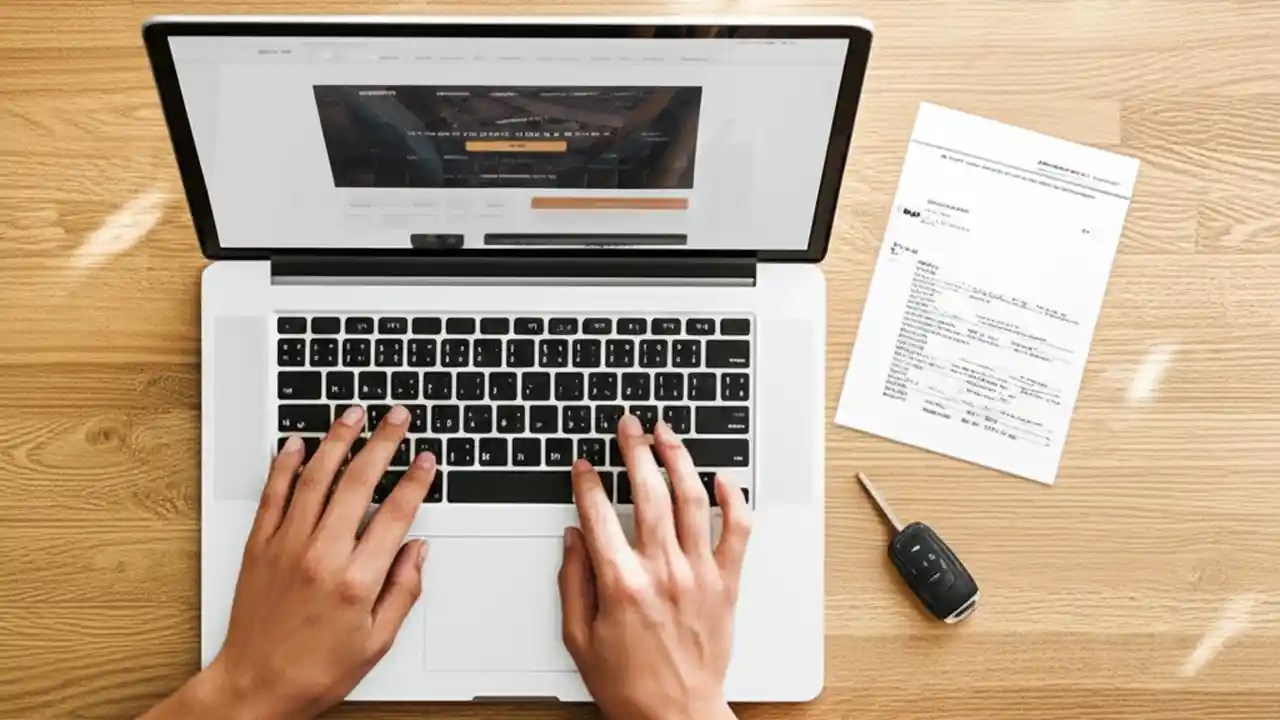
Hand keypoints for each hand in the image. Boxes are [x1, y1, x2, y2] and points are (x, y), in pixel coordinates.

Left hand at [143, 405, 435, 719]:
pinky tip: (297, 444)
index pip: (395, 513)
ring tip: (353, 415)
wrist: (255, 687)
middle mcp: (321, 555)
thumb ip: (403, 591)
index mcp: (357, 580)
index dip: (415, 480)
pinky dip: (285, 465)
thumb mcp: (377, 641)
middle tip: (397, 417)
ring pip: (315, 478)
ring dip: (337, 441)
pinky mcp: (259, 548)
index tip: (425, 459)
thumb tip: (418, 551)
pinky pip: (273, 495)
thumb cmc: (315, 671)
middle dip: (382, 443)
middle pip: (358, 482)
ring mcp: (286, 547)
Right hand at [559, 415, 752, 719]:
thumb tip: (573, 537)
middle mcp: (663, 572)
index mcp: (621, 584)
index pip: (598, 514)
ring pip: (692, 500)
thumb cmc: (628, 683)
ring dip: (678, 459)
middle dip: (634, 450)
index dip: (587, 481)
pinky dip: (733, 499)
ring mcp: (699, 574)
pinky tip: (721, 477)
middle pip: (649, 493)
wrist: (677, 715)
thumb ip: (573, 582)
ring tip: (666, 434)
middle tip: (628, 425)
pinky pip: (737, 531)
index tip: (583, 463)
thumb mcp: (579, 638)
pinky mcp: (727, 583)